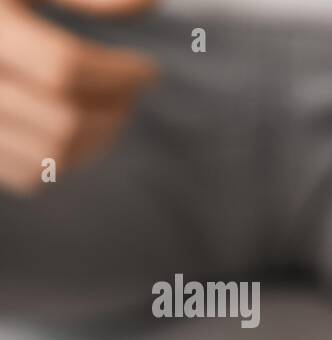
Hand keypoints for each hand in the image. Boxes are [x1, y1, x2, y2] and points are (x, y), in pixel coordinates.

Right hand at [0, 0, 156, 193]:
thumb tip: (148, 4)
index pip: (64, 67)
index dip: (119, 73)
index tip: (146, 68)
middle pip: (63, 121)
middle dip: (115, 110)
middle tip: (130, 90)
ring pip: (50, 156)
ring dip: (98, 139)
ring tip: (112, 109)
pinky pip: (27, 175)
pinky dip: (64, 159)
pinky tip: (78, 131)